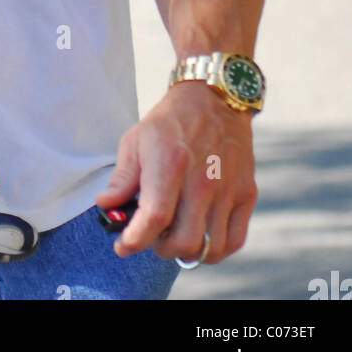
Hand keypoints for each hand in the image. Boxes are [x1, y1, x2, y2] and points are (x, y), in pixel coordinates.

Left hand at [94, 82, 256, 264]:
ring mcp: (227, 189)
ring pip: (210, 248)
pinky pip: (234, 240)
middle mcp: (202, 181)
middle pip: (184, 242)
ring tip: (176, 236)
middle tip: (152, 238)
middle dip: (161, 249)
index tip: (122, 246)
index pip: (153, 218)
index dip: (134, 240)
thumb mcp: (136, 140)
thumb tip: (105, 207)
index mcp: (170, 164)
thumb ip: (122, 178)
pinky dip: (216, 249)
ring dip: (188, 252)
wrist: (213, 99)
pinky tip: (201, 236)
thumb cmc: (169, 123)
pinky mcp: (246, 193)